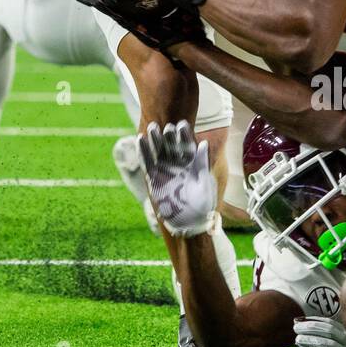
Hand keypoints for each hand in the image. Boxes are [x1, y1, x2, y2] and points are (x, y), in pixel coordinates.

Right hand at [139, 121, 215, 236]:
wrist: (190, 223)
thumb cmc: (203, 204)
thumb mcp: (205, 182)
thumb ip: (202, 163)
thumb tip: (203, 143)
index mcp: (192, 164)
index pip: (187, 145)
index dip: (185, 135)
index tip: (182, 124)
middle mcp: (178, 165)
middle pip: (172, 146)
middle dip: (169, 135)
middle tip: (166, 124)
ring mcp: (165, 171)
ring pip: (159, 152)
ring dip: (155, 140)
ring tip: (152, 127)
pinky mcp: (154, 179)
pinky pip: (147, 163)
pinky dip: (144, 152)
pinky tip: (140, 140)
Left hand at [293, 317, 345, 346]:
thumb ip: (332, 336)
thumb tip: (309, 330)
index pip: (329, 324)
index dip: (314, 321)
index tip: (299, 320)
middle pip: (328, 331)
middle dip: (310, 328)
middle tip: (295, 328)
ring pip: (329, 345)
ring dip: (312, 341)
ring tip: (298, 340)